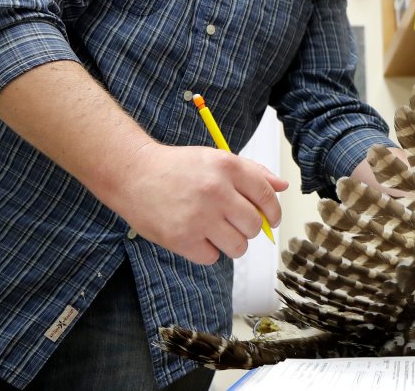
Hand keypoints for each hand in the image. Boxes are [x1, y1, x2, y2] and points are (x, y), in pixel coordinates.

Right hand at [116, 143, 287, 264]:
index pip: (267, 195)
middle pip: (255, 226)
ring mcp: (199, 217)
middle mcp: (216, 191)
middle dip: (249, 229)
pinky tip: (195, 236)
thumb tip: (281, 185)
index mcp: (227, 166)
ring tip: (215, 231)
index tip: (271, 219)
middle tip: (234, 223)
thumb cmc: (177, 167)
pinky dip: (207, 251)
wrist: (133, 174)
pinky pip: (212, 257)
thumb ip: (252, 171)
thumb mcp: (216, 158)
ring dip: (231, 243)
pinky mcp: (181, 238)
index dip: (274, 211)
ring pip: (238, 247)